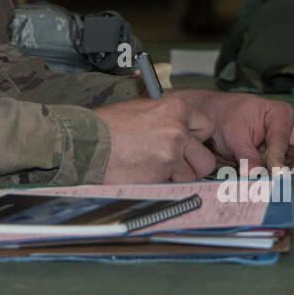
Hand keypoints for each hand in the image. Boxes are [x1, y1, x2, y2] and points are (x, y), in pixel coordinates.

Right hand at [96, 96, 217, 183]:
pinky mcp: (162, 174)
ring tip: (153, 169)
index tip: (186, 144)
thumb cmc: (108, 125)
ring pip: (191, 175)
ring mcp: (171, 154)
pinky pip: (172, 186)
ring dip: (176, 177)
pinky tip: (144, 174)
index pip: (206, 128)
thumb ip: (165, 118)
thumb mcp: (141, 109)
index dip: (195, 139)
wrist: (87, 141)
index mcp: (175, 109)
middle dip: (193, 164)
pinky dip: (161, 184)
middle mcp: (178, 130)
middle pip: (206, 157)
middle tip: (176, 164)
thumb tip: (179, 129)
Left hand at [174, 89, 293, 177]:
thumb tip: (257, 177)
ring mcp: (285, 141)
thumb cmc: (221, 117)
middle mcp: (287, 127)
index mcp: (278, 115)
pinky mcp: (279, 153)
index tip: (279, 174)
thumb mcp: (234, 135)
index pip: (283, 141)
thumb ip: (248, 157)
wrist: (208, 117)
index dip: (280, 159)